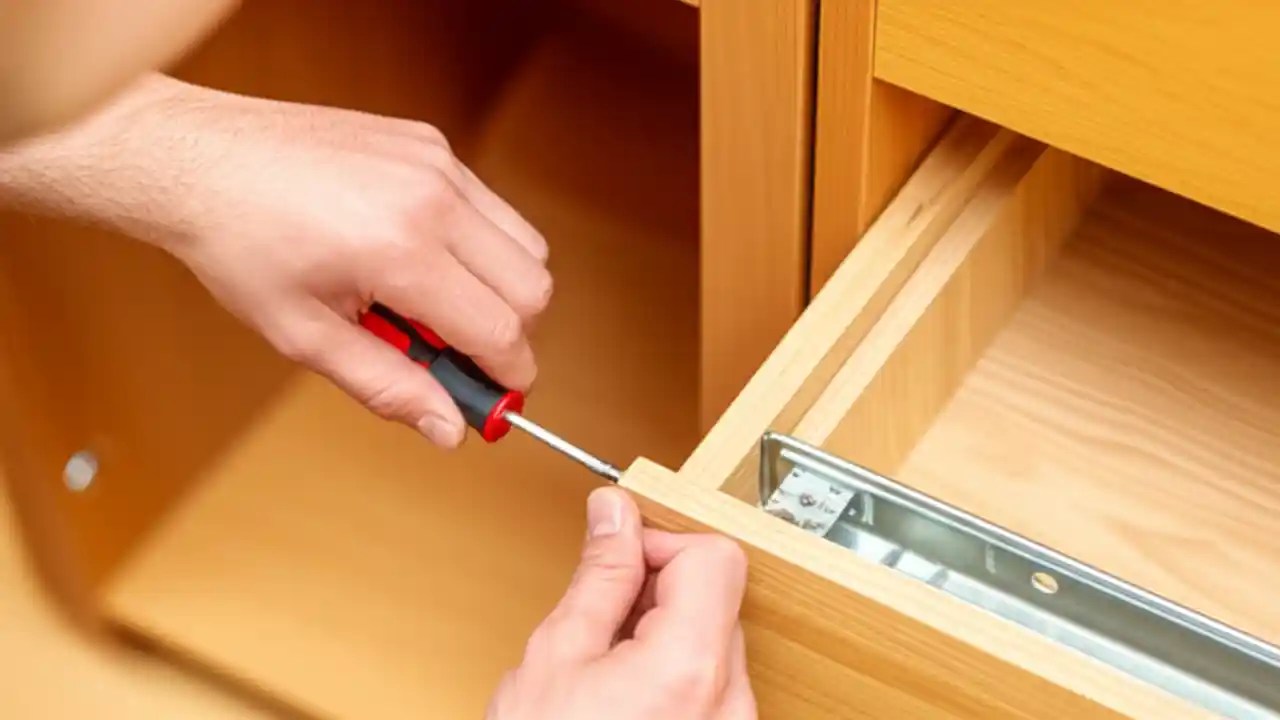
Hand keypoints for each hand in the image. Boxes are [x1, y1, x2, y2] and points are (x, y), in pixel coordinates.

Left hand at [0, 74, 550, 446]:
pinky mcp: (431, 143)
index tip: (494, 399)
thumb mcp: (304, 336)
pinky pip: (490, 207)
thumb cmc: (239, 245)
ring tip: (431, 302)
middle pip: (535, 287)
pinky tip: (416, 256)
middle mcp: (431, 198)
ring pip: (526, 245)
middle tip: (457, 353)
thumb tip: (448, 429)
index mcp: (398, 251)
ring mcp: (436, 163)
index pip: (501, 330)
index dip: (507, 378)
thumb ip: (387, 386)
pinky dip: (475, 245)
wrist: (199, 159)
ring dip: (499, 288)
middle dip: (511, 334)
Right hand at [487, 487, 755, 719]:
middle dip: (659, 587)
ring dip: (664, 629)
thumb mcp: (557, 658)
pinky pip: (713, 679)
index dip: (662, 541)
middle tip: (600, 617)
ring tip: (607, 665)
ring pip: (715, 637)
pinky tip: (626, 695)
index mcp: (690, 668)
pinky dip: (673, 668)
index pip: (715, 556)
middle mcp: (730, 700)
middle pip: (719, 595)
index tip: (620, 555)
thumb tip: (614, 514)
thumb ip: (599, 576)